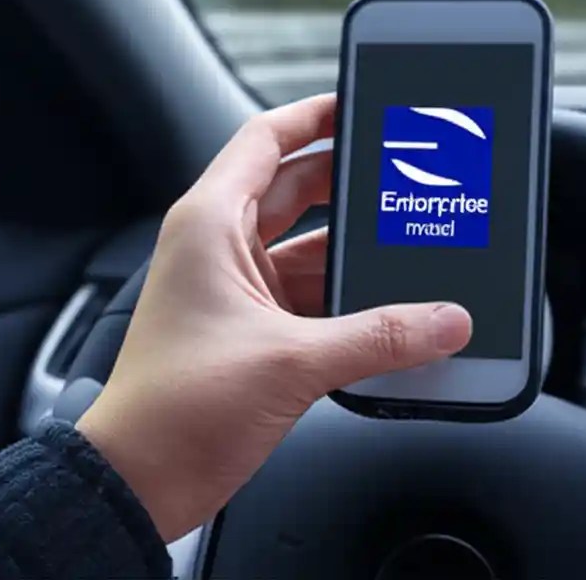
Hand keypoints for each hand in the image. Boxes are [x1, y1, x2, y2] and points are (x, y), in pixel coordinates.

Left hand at [76, 94, 471, 541]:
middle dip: (353, 188)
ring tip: (413, 255)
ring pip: (310, 252)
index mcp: (211, 224)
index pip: (267, 140)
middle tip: (407, 181)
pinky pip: (312, 300)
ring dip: (355, 258)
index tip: (363, 104)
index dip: (316, 115)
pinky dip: (349, 305)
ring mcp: (238, 292)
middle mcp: (221, 249)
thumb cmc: (173, 410)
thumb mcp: (290, 362)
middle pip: (299, 191)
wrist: (139, 482)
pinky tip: (391, 315)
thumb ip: (378, 337)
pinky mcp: (252, 334)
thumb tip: (445, 321)